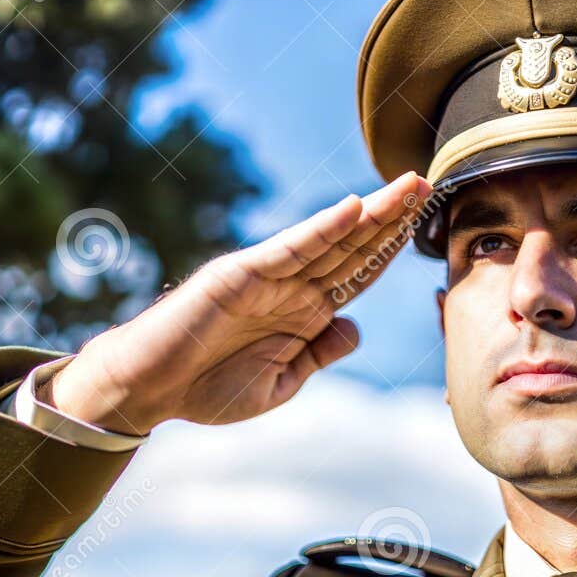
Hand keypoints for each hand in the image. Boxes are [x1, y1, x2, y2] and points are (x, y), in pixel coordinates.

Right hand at [49, 172, 431, 432]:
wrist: (150, 390)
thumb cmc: (207, 391)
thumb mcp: (280, 384)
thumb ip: (318, 355)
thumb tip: (355, 329)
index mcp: (304, 314)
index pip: (358, 274)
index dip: (390, 249)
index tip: (423, 224)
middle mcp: (292, 288)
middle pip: (353, 248)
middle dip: (391, 218)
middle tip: (426, 185)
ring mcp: (269, 278)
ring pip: (331, 240)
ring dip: (371, 213)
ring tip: (407, 186)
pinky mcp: (241, 274)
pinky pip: (291, 249)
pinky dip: (322, 229)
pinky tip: (353, 209)